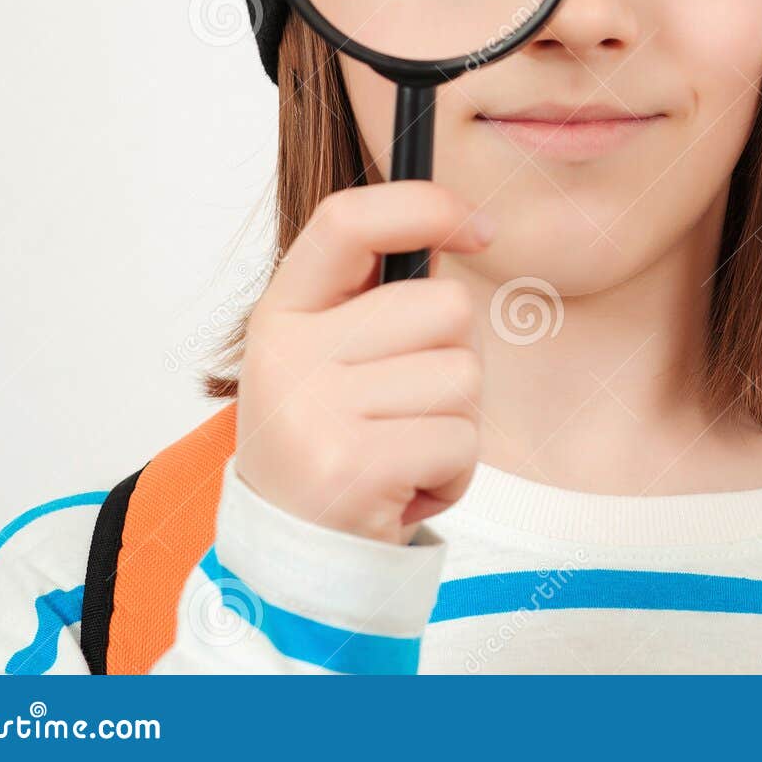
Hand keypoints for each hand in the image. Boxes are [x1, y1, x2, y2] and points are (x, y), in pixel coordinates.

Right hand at [233, 181, 493, 544]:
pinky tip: (403, 489)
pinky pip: (461, 440)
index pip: (348, 221)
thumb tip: (464, 227)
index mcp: (282, 312)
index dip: (425, 206)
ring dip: (456, 423)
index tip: (480, 227)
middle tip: (404, 408)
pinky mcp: (354, 467)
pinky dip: (453, 471)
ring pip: (464, 376)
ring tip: (401, 451)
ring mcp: (316, 410)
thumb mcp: (334, 356)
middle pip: (445, 307)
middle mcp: (288, 353)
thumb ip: (381, 297)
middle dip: (453, 358)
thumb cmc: (334, 440)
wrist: (296, 555)